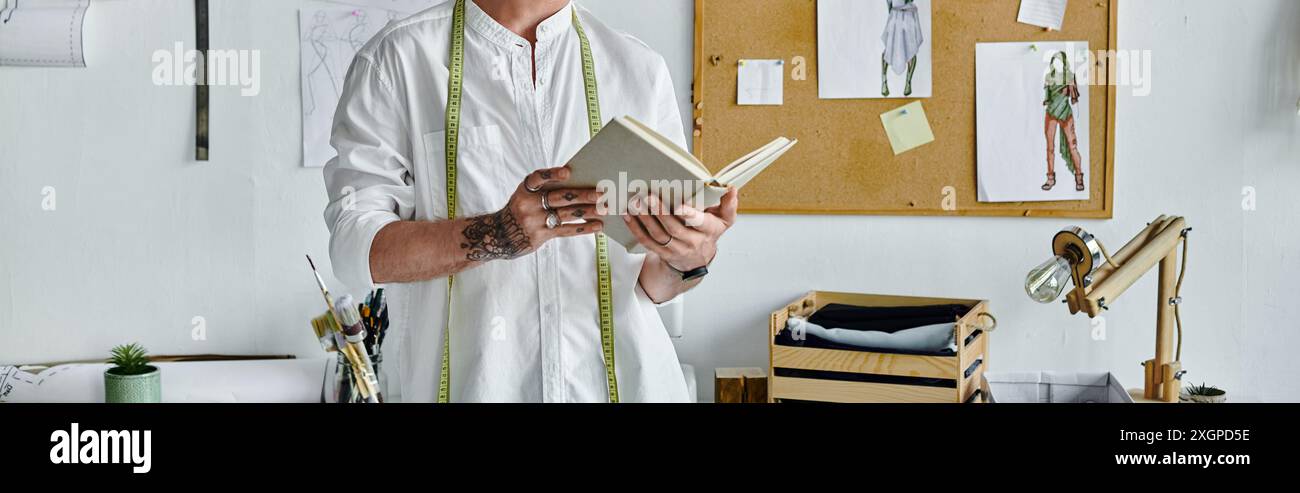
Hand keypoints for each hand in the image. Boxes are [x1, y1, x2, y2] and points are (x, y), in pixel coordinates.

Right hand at [460, 166, 602, 261]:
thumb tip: (577, 181)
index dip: (552, 174)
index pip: (538, 178)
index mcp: (525, 190)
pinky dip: (583, 228)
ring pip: (566, 215)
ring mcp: (534, 221)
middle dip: (582, 195)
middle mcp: (528, 204)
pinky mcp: (541, 235)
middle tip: (601, 193)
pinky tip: (597, 226)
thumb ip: (545, 189)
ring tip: (605, 209)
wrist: (500, 235)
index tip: (568, 172)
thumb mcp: (525, 195)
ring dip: (588, 212)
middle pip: (559, 198)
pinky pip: (566, 230)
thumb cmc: (521, 209)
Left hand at [623, 187, 738, 271]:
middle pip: (674, 228)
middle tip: (648, 196)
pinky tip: (628, 216)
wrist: (698, 259)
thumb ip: (729, 204)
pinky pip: (648, 242)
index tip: (679, 205)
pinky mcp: (663, 253)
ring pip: (659, 236)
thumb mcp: (724, 219)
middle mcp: (693, 242)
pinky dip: (636, 229)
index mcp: (709, 230)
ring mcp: (677, 249)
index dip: (689, 215)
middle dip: (660, 212)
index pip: (700, 222)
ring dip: (645, 220)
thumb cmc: (709, 231)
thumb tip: (731, 188)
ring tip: (636, 204)